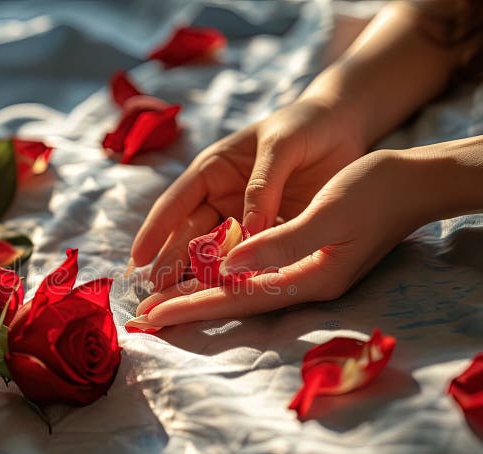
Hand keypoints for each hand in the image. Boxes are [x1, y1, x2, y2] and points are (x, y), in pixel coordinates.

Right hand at [129, 97, 365, 290]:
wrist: (344, 124)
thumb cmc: (306, 125)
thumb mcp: (282, 146)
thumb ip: (264, 186)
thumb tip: (248, 232)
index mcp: (214, 168)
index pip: (176, 202)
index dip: (155, 230)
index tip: (138, 258)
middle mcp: (221, 195)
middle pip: (189, 233)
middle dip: (171, 261)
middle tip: (156, 291)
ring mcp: (243, 216)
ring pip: (214, 250)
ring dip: (197, 274)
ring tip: (178, 300)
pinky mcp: (269, 231)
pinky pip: (248, 256)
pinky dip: (237, 275)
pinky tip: (225, 296)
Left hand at [131, 150, 431, 327]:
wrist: (417, 182)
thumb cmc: (375, 190)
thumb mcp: (328, 214)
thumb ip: (280, 243)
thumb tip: (231, 266)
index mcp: (308, 278)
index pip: (237, 298)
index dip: (192, 306)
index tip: (152, 316)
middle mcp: (305, 284)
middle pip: (235, 302)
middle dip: (189, 309)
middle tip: (144, 321)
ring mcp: (307, 274)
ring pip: (243, 291)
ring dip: (203, 297)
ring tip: (164, 304)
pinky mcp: (309, 259)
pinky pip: (256, 276)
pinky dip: (226, 279)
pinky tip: (206, 278)